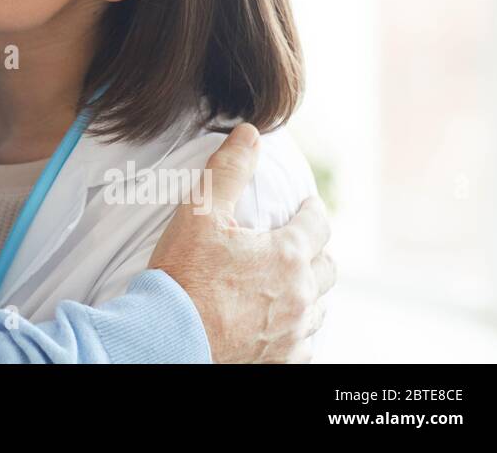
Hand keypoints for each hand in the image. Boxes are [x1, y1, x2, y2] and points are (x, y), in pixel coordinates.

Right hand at [148, 123, 335, 362]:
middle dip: (315, 251)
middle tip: (298, 244)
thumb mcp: (200, 213)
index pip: (319, 224)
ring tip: (288, 284)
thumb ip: (229, 170)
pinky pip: (304, 345)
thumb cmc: (183, 275)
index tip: (306, 206)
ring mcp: (293, 333)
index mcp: (288, 255)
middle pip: (327, 267)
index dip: (312, 211)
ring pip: (318, 308)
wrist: (169, 338)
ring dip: (307, 291)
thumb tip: (251, 134)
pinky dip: (296, 330)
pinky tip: (280, 325)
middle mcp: (300, 295)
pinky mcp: (280, 361)